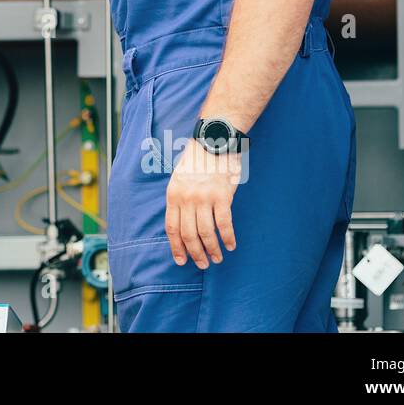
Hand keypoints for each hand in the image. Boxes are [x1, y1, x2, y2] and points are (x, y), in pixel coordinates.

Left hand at [164, 141, 241, 268]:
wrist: (213, 140)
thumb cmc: (198, 160)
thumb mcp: (179, 177)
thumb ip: (180, 199)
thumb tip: (182, 224)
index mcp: (173, 194)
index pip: (172, 228)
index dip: (176, 247)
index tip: (181, 261)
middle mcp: (186, 198)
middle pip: (189, 234)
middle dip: (195, 253)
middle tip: (203, 264)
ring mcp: (204, 198)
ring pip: (206, 233)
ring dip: (212, 249)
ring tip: (217, 258)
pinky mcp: (222, 196)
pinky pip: (224, 224)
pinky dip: (228, 237)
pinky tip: (231, 245)